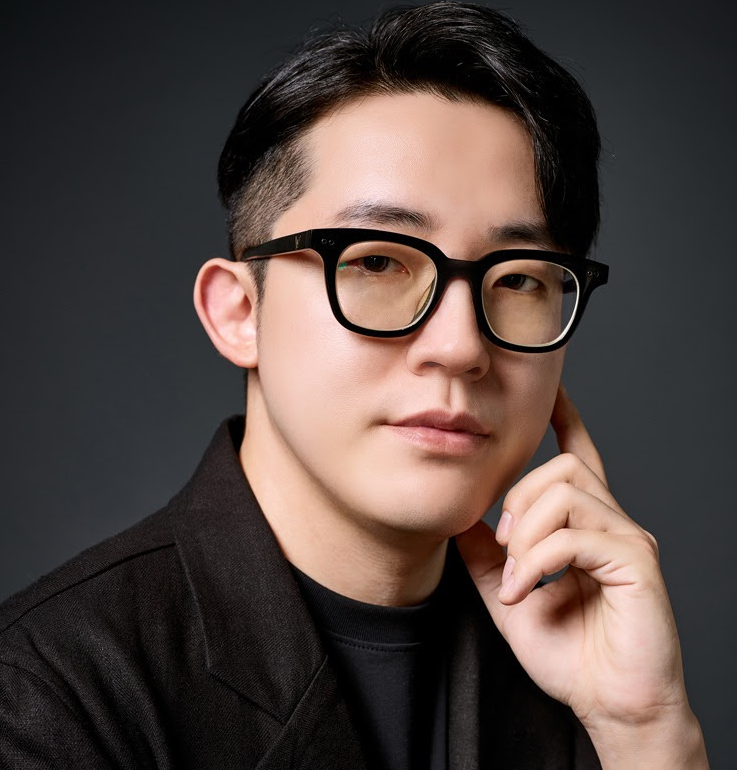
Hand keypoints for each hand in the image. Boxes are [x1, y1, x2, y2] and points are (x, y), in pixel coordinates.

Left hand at [456, 385, 707, 768]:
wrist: (610, 705)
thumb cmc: (569, 653)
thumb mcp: (508, 595)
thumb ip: (486, 555)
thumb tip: (460, 517)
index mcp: (586, 525)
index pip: (579, 457)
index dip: (566, 420)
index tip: (550, 391)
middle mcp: (612, 522)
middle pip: (560, 467)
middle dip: (517, 502)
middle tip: (506, 552)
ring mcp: (628, 538)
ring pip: (565, 491)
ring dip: (525, 535)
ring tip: (515, 578)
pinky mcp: (636, 562)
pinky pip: (574, 534)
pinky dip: (536, 561)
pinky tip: (524, 590)